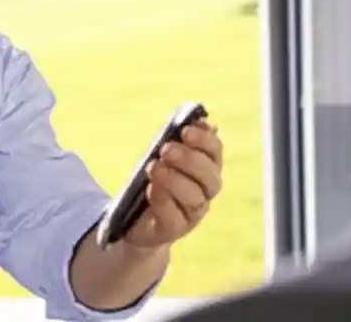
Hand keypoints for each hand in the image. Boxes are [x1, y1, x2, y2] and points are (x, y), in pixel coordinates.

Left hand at [124, 120, 223, 250]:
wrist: (135, 219)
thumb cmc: (153, 181)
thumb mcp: (161, 158)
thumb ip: (177, 141)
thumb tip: (197, 120)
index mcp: (205, 170)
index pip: (215, 153)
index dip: (205, 140)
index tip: (186, 130)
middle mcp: (204, 192)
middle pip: (209, 177)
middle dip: (189, 159)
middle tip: (166, 149)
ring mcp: (192, 214)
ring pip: (194, 197)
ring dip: (174, 179)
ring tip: (154, 167)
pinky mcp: (174, 229)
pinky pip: (175, 217)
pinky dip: (164, 201)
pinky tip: (152, 188)